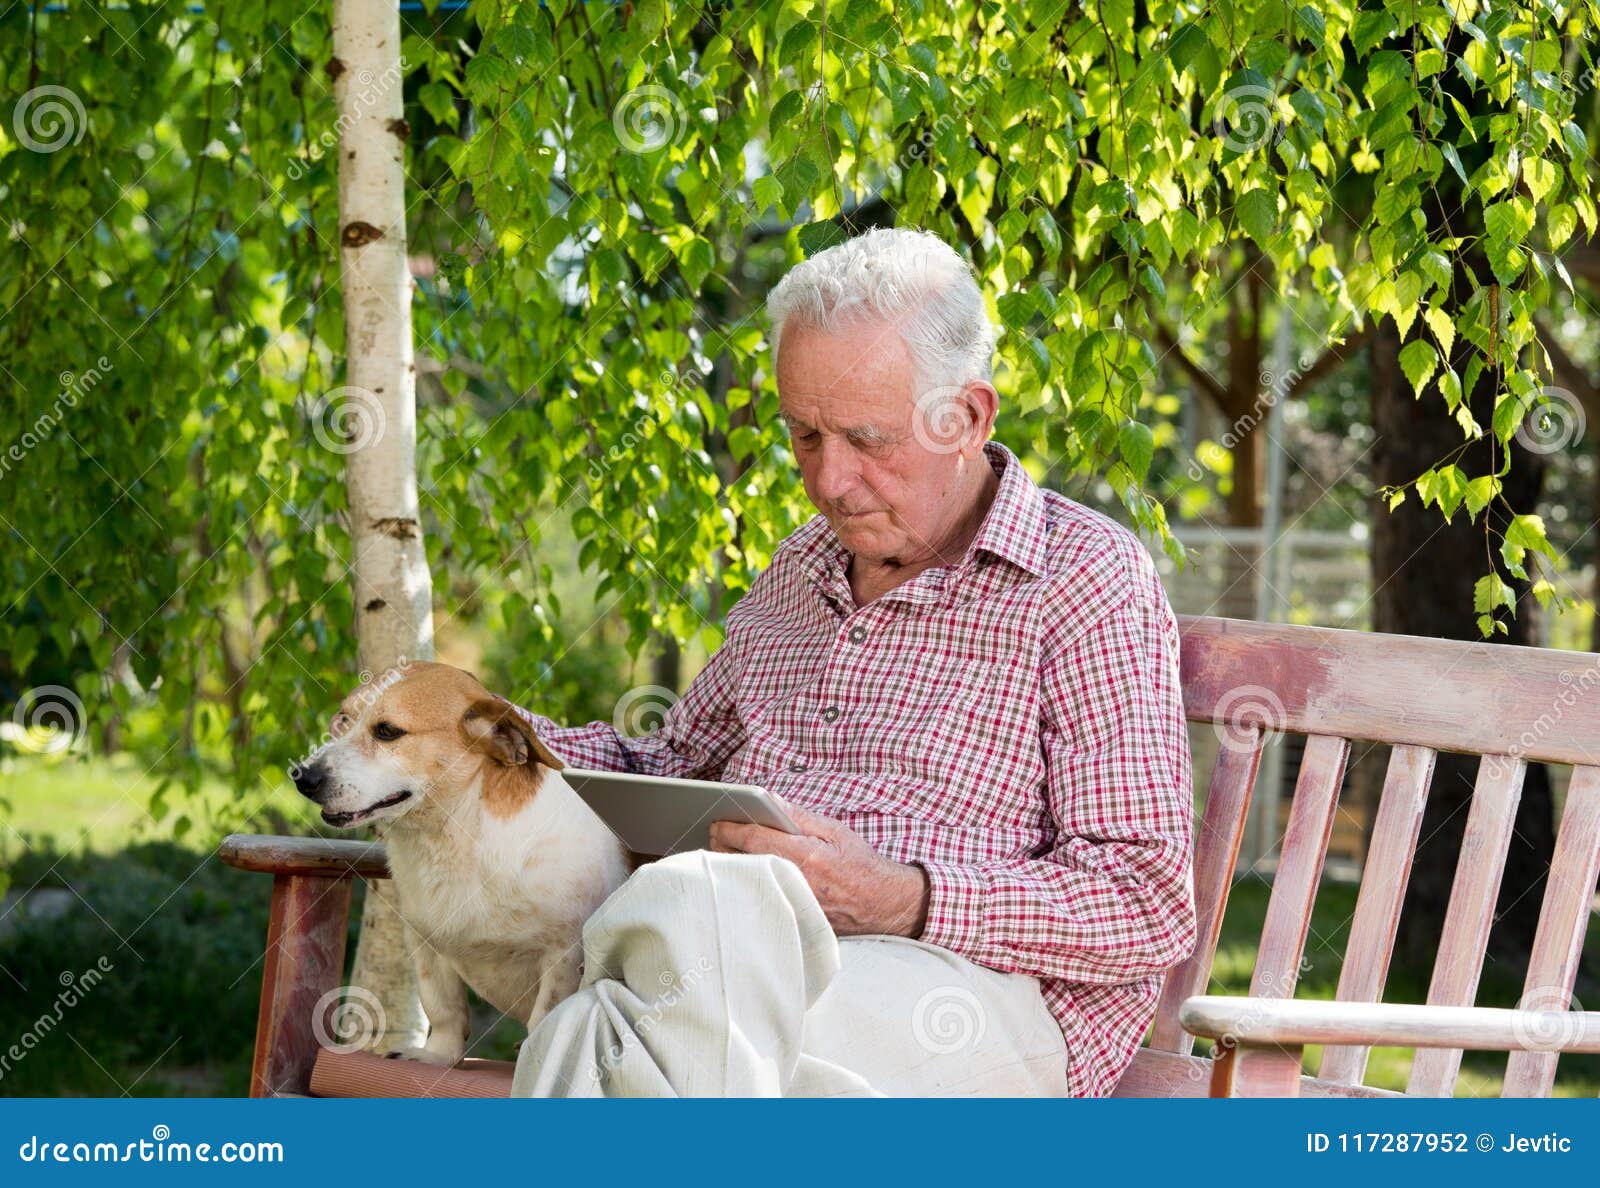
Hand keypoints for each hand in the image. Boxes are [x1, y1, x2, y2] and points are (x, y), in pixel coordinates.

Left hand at [708, 798, 929, 937]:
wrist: (883, 904)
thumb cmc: (861, 865)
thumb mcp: (835, 831)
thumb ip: (799, 816)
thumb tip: (769, 800)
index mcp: (806, 856)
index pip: (755, 839)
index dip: (731, 828)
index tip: (718, 821)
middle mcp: (796, 882)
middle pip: (743, 862)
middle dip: (724, 845)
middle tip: (718, 833)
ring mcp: (792, 904)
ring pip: (748, 882)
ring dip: (733, 865)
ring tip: (726, 850)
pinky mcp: (792, 919)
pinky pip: (760, 898)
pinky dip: (749, 884)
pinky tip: (745, 874)